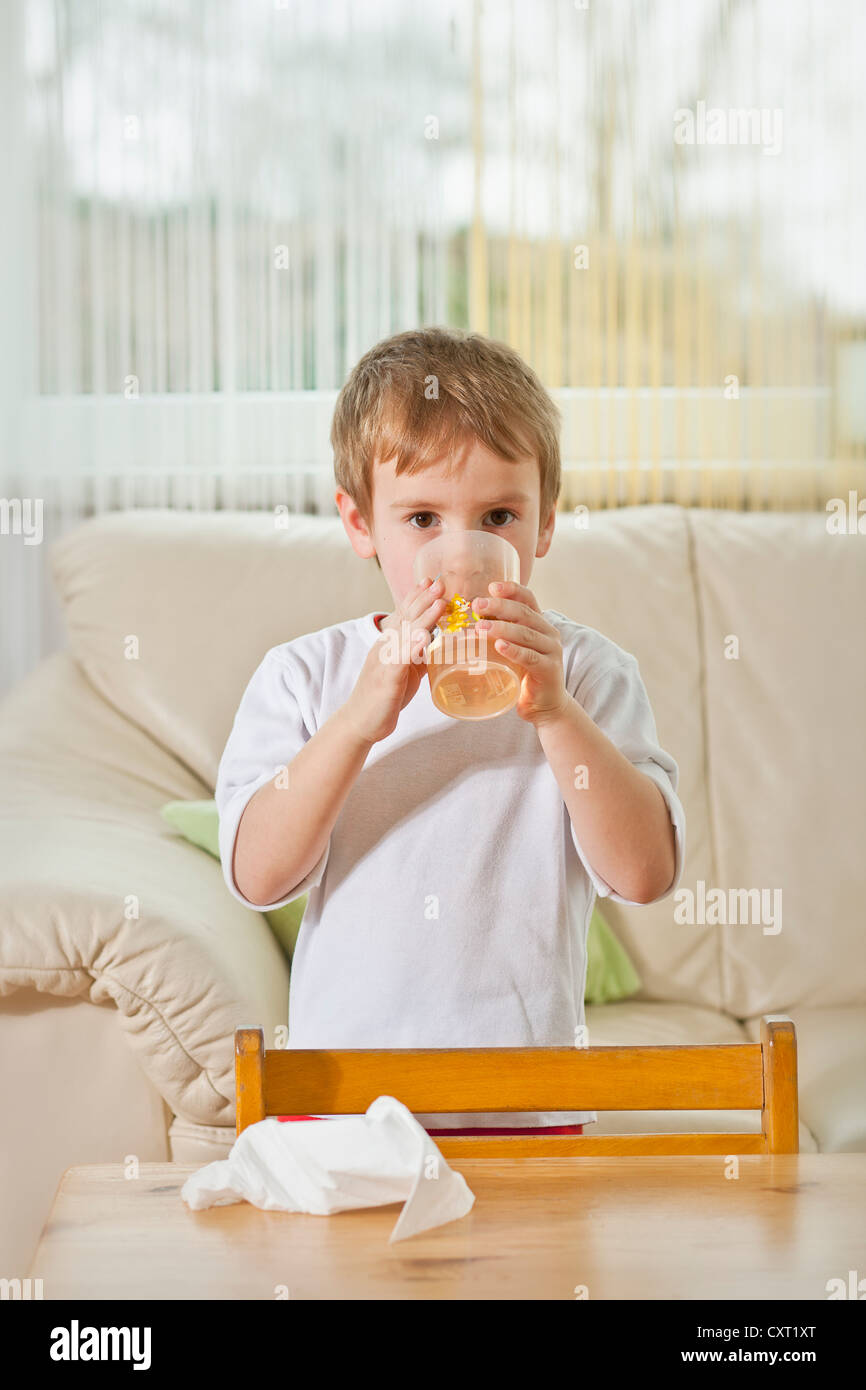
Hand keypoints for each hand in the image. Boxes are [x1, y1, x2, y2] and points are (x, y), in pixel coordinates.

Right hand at [341, 577, 446, 744]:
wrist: (361, 721)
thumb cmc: (384, 695)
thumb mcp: (404, 669)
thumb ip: (416, 653)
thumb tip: (433, 640)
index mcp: (389, 643)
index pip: (403, 614)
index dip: (416, 597)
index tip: (430, 580)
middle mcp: (385, 647)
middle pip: (405, 618)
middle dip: (423, 599)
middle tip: (440, 582)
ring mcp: (384, 662)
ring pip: (404, 635)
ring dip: (423, 617)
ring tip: (439, 602)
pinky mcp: (387, 679)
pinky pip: (400, 660)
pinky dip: (412, 647)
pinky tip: (424, 637)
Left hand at [472, 579, 569, 725]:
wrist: (544, 705)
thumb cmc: (522, 674)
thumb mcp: (512, 649)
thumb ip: (498, 634)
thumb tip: (464, 621)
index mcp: (539, 624)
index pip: (528, 599)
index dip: (511, 589)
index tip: (491, 586)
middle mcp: (549, 633)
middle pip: (524, 613)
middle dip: (500, 607)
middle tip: (478, 605)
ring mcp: (551, 651)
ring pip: (526, 634)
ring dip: (502, 628)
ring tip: (481, 627)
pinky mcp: (549, 670)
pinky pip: (530, 657)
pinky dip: (514, 651)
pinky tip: (500, 647)